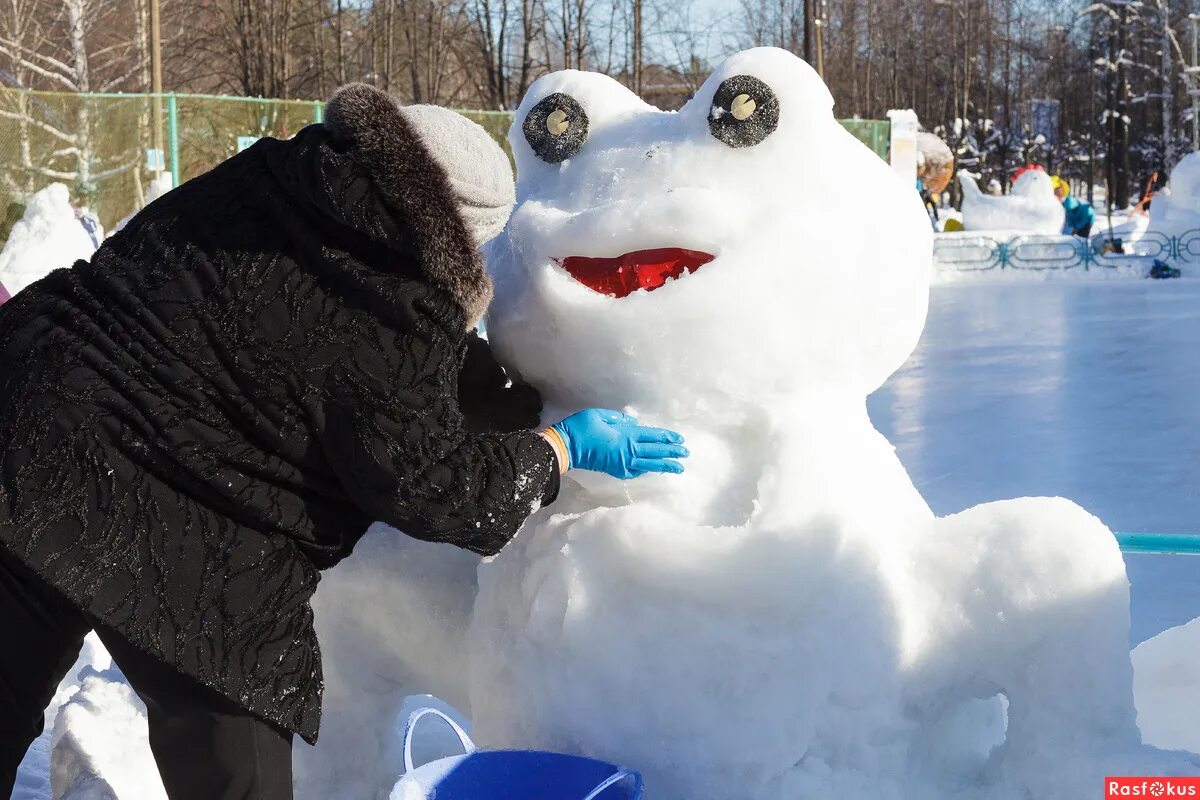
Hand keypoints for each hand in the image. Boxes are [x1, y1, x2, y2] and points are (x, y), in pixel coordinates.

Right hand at [551, 409, 687, 478]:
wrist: (566, 447)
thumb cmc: (582, 427)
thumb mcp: (600, 414)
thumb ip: (619, 418)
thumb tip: (633, 422)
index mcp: (626, 435)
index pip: (652, 436)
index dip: (667, 438)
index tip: (680, 440)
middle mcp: (628, 450)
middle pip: (655, 451)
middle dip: (672, 452)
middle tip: (686, 453)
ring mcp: (622, 463)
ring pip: (649, 464)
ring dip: (665, 465)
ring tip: (678, 467)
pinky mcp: (615, 470)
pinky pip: (636, 471)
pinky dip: (646, 470)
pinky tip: (653, 469)